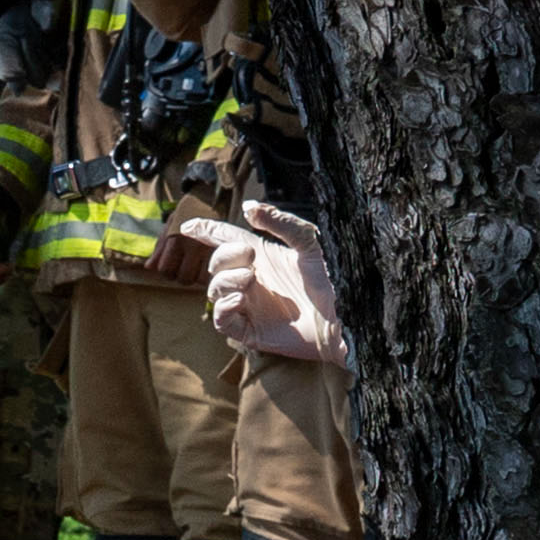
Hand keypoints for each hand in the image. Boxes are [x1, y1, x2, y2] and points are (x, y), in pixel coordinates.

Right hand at [174, 200, 341, 363]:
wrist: (350, 320)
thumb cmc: (337, 281)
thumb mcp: (311, 244)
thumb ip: (280, 224)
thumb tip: (248, 207)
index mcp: (264, 257)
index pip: (226, 239)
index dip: (206, 231)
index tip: (189, 226)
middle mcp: (254, 280)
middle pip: (217, 263)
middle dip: (225, 257)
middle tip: (250, 257)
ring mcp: (251, 306)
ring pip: (215, 290)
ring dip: (225, 281)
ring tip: (249, 280)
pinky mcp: (252, 332)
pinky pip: (222, 320)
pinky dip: (224, 308)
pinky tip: (239, 300)